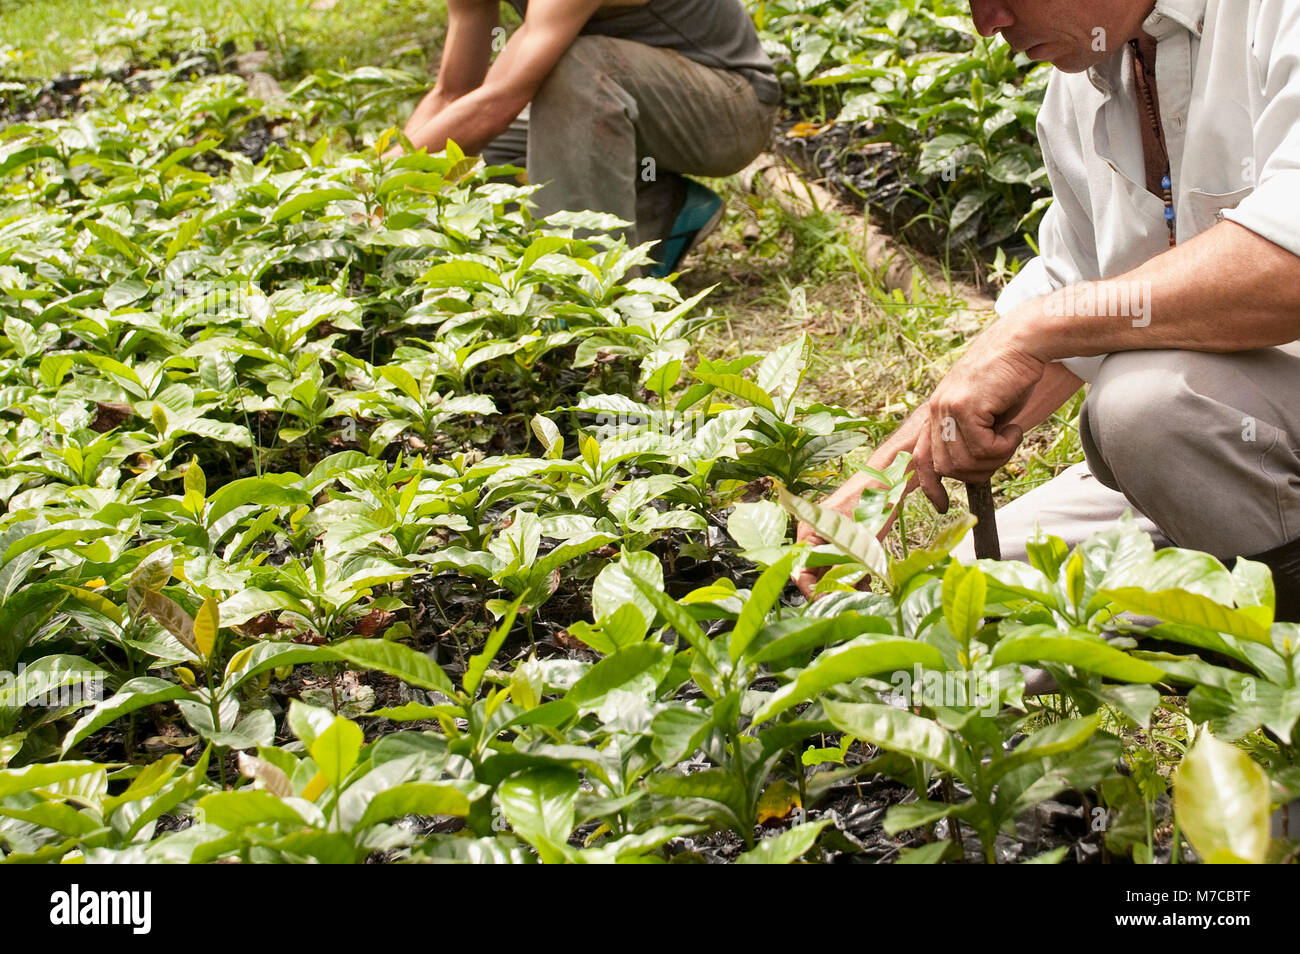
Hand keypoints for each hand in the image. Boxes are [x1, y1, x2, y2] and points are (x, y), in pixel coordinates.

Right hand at [792, 468, 914, 598]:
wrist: (890, 480)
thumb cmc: (869, 503)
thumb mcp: (854, 542)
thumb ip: (838, 569)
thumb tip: (828, 598)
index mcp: (807, 534)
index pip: (800, 573)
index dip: (814, 592)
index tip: (831, 605)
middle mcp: (814, 538)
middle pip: (816, 575)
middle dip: (833, 590)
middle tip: (851, 602)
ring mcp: (830, 540)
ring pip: (833, 572)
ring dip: (847, 585)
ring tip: (864, 593)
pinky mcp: (846, 542)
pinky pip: (845, 565)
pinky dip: (855, 575)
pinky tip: (868, 582)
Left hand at [918, 318, 1045, 510]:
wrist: (1023, 342)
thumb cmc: (1010, 377)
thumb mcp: (985, 413)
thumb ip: (972, 437)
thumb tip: (973, 471)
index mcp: (937, 413)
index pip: (921, 458)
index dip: (930, 485)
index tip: (942, 505)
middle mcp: (936, 411)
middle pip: (948, 468)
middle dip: (978, 471)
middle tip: (1002, 453)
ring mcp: (947, 408)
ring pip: (965, 462)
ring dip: (995, 459)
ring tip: (1010, 436)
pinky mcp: (964, 406)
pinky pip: (982, 449)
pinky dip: (1005, 447)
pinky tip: (1013, 428)